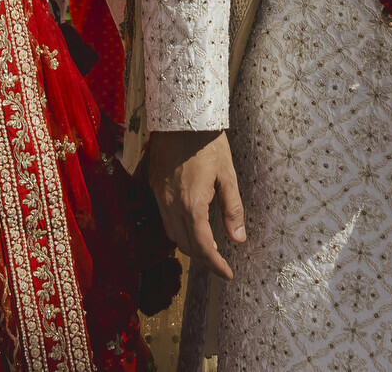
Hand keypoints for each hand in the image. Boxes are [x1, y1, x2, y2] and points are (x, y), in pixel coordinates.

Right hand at [146, 129, 244, 280]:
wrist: (180, 116)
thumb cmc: (209, 144)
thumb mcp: (228, 176)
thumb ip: (233, 210)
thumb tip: (238, 239)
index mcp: (192, 204)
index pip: (203, 247)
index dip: (216, 266)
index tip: (228, 275)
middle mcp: (171, 204)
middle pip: (184, 245)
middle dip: (203, 258)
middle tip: (221, 262)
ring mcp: (159, 195)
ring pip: (171, 233)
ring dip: (188, 245)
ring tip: (207, 246)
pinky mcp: (153, 185)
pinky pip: (163, 217)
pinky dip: (177, 228)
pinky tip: (190, 224)